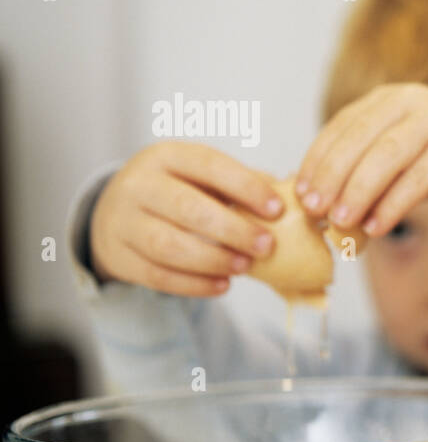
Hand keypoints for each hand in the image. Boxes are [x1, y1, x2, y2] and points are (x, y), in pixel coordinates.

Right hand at [89, 142, 282, 296]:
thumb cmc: (178, 191)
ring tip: (245, 267)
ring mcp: (123, 221)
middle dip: (233, 230)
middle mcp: (139, 184)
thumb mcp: (202, 177)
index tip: (278, 209)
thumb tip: (297, 192)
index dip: (245, 187)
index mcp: (167, 156)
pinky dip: (194, 284)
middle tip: (268, 246)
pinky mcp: (118, 256)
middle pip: (187, 208)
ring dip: (214, 260)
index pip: (208, 165)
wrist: (116, 212)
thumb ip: (244, 183)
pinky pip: (157, 275)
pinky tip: (223, 285)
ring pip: (169, 245)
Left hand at [293, 83, 427, 237]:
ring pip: (387, 156)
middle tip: (314, 211)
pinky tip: (377, 227)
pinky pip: (420, 178)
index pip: (342, 127)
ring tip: (341, 223)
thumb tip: (311, 197)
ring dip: (359, 192)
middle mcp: (411, 101)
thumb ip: (363, 168)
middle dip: (332, 177)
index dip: (317, 160)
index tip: (300, 194)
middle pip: (360, 139)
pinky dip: (394, 204)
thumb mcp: (401, 156)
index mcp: (388, 100)